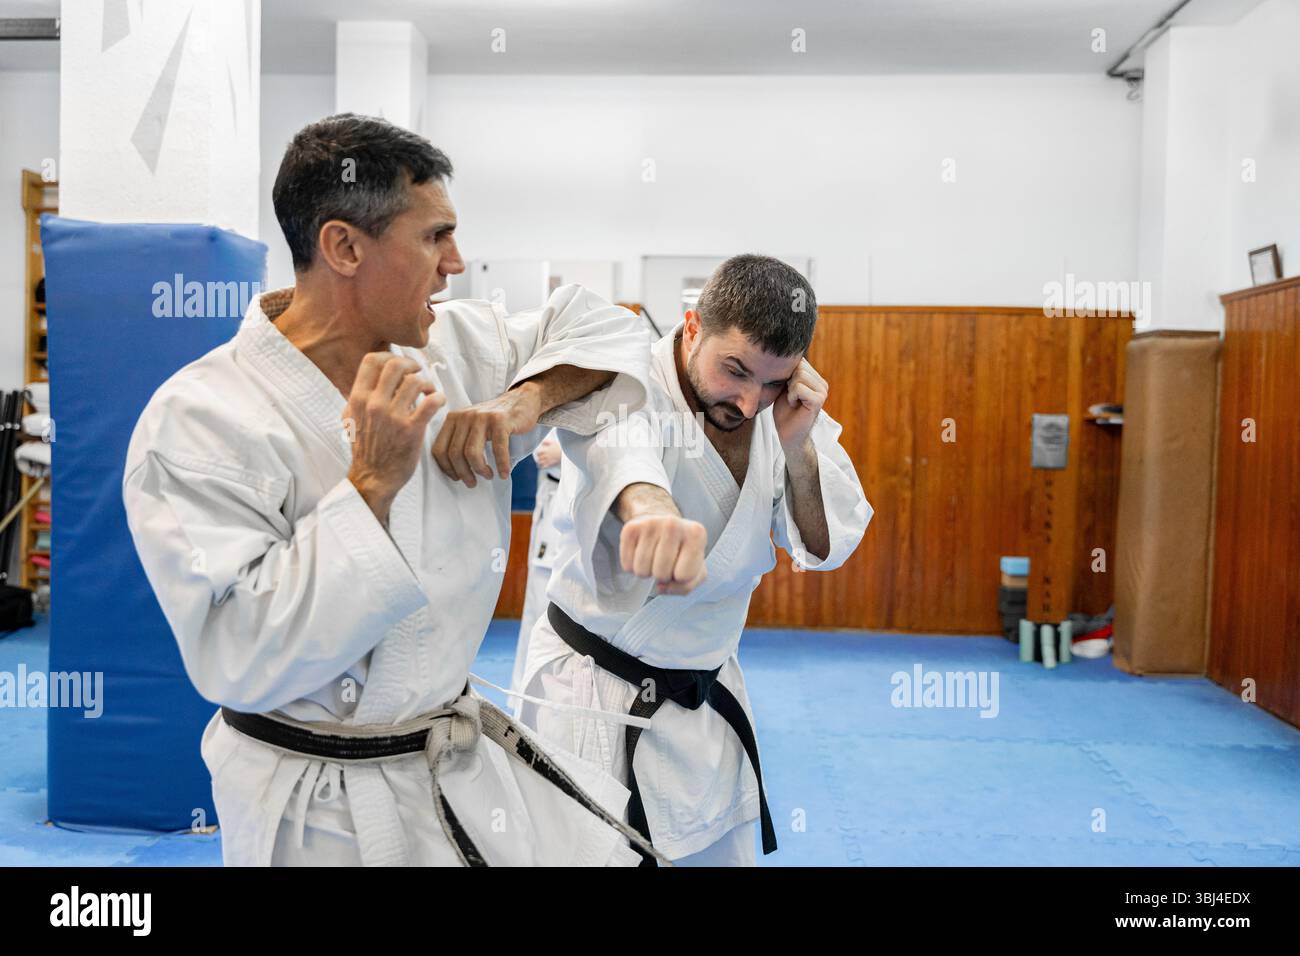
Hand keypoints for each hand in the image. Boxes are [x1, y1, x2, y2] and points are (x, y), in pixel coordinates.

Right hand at [344, 353, 444, 519]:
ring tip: (428, 393)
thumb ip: (360, 396)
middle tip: (418, 374)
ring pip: (416, 381)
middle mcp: (374, 404)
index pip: (372, 360)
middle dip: (412, 365)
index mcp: (358, 399)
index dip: (390, 356)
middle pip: (396, 365)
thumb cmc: (366, 448)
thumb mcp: (353, 418)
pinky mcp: (412, 430)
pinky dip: (439, 397)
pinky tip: (438, 402)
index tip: (400, 365)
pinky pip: (431, 402)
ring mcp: (393, 417)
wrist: (373, 477)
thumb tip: (372, 374)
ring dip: (427, 384)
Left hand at [432, 382, 542, 486]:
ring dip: (480, 470)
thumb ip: (459, 441)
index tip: (456, 478)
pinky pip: (497, 449)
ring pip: (472, 453)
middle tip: (472, 483)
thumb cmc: (495, 421)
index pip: (439, 449)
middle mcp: (464, 416)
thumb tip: (453, 472)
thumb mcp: (471, 426)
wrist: (521, 400)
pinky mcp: (500, 420)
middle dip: (463, 473)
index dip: (446, 468)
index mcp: (453, 418)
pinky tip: (504, 473)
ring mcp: (482, 417)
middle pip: (455, 453)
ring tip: (488, 476)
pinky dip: (501, 464)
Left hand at [533, 435, 560, 469]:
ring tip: (539, 463)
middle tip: (539, 458)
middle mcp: (545, 455)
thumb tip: (542, 442)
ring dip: (539, 462)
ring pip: (540, 463)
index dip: (537, 453)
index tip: (538, 453)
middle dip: (539, 458)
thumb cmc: (559, 447)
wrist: (565, 454)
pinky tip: (541, 467)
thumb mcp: (553, 443)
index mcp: (545, 450)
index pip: (538, 452)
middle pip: (539, 458)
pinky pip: (544, 467)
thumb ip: (547, 442)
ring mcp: (547, 460)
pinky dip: (542, 467)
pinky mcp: (550, 464)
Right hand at [619, 514, 707, 595]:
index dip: (680, 578)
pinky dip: (632, 566)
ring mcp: (650, 523)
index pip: (684, 576)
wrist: (664, 525)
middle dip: (662, 575)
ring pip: (642, 570)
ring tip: (653, 558)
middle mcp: (673, 524)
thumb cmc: (682, 551)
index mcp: (697, 533)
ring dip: (647, 571)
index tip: (680, 564)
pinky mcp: (631, 527)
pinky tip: (641, 553)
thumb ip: (686, 586)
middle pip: (661, 574)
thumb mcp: (696, 570)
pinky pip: (627, 564)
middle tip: (665, 562)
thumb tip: (660, 587)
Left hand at [772, 358, 826, 457]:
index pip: (798, 360)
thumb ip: (788, 371)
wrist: (788, 433)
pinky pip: (799, 387)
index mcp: (814, 378)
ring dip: (789, 389)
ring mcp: (822, 391)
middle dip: (787, 381)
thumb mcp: (783, 386)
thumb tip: (782, 352)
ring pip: (799, 375)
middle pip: (799, 366)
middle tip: (789, 397)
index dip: (786, 373)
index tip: (785, 389)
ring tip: (792, 401)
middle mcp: (822, 382)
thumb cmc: (784, 411)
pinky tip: (794, 405)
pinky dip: (791, 396)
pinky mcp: (819, 400)